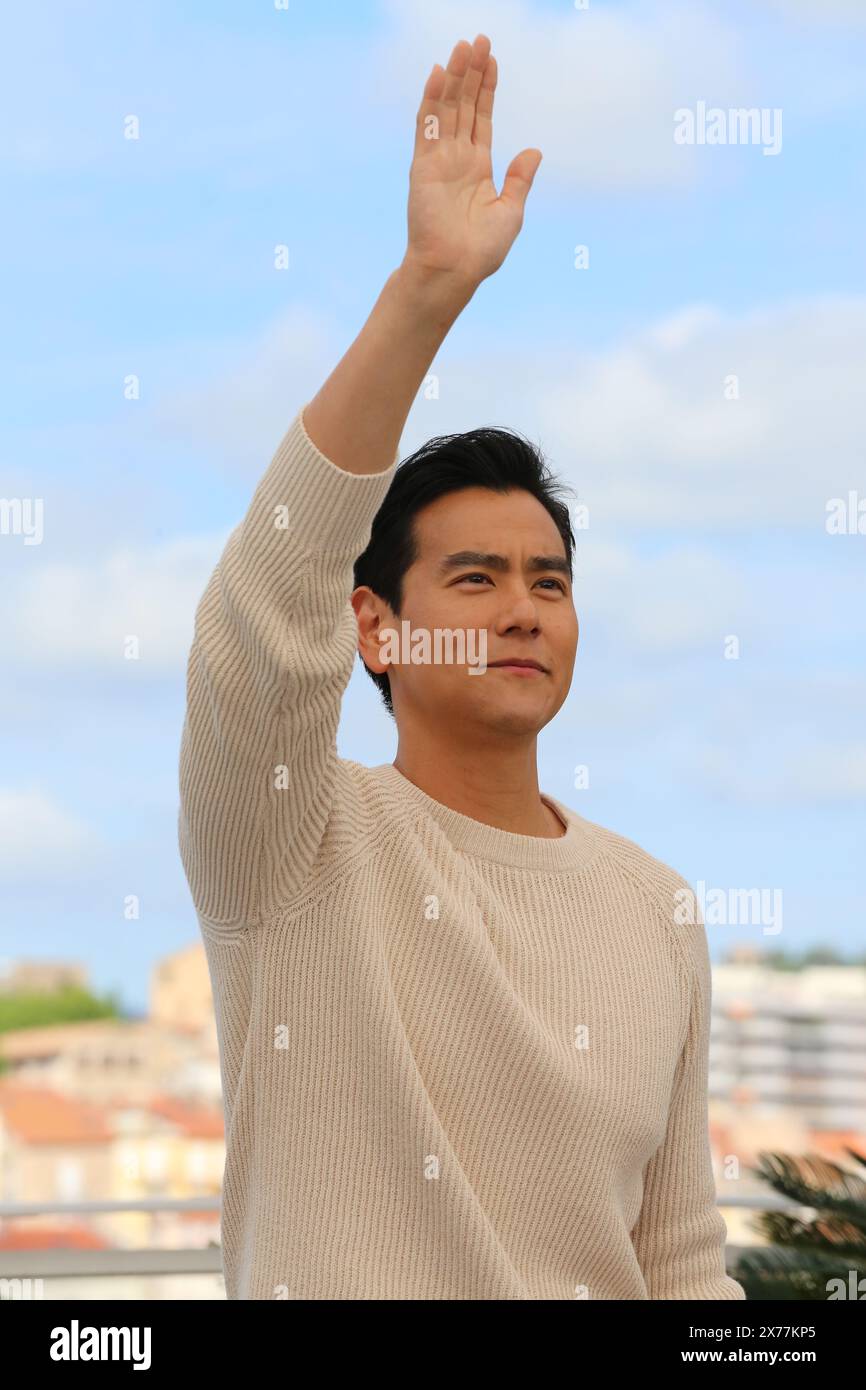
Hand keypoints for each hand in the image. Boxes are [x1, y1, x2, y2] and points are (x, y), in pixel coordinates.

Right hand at [402, 34, 541, 290]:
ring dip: (453, 77)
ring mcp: (438, 160)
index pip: (481, 117)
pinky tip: (437, 74)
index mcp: (478, 167)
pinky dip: (431, 100)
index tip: (491, 59)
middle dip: (471, 72)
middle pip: (464, 105)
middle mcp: (456, 158)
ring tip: (463, 46)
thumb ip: (519, 179)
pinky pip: (427, 126)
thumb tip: (534, 150)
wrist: (453, 270)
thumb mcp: (510, 212)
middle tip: (479, 39)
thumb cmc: (481, 251)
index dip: (486, 88)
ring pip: (446, 108)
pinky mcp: (423, 166)